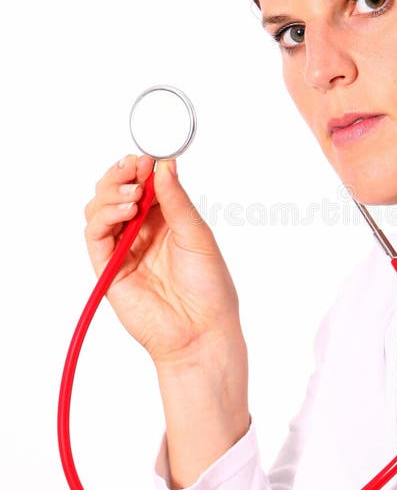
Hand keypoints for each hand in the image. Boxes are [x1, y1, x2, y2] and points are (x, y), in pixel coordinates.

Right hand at [84, 154, 245, 368]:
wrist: (201, 331)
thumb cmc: (209, 288)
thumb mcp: (197, 235)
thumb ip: (176, 201)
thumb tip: (164, 166)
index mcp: (165, 220)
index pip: (143, 184)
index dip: (140, 168)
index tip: (146, 157)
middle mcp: (141, 231)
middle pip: (115, 191)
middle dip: (121, 175)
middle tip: (135, 168)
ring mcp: (123, 248)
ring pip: (99, 209)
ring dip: (111, 193)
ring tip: (134, 194)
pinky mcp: (108, 268)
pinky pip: (95, 235)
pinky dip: (104, 216)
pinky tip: (125, 210)